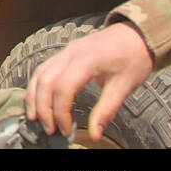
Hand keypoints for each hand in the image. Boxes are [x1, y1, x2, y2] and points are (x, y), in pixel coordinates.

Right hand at [25, 22, 155, 140]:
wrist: (136, 34)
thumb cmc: (134, 58)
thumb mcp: (125, 86)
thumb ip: (106, 110)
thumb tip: (95, 135)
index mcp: (86, 60)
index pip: (63, 88)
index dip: (60, 112)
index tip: (66, 130)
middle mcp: (69, 53)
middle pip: (45, 81)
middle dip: (43, 108)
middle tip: (49, 129)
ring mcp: (64, 51)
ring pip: (39, 74)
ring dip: (34, 97)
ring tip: (35, 118)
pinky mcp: (64, 53)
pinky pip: (43, 69)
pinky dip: (37, 86)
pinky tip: (39, 99)